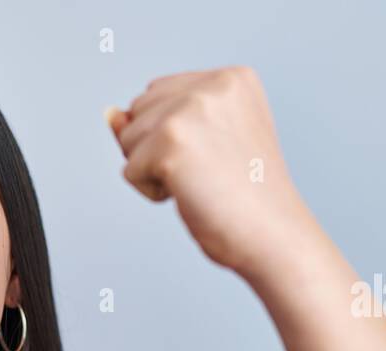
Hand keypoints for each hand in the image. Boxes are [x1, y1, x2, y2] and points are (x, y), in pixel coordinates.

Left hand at [107, 67, 316, 282]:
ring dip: (154, 171)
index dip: (172, 137)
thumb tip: (110, 114)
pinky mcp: (171, 141)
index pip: (159, 94)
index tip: (217, 159)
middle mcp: (214, 84)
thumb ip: (158, 121)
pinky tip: (192, 196)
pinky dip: (152, 192)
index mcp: (232, 78)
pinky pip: (130, 170)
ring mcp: (192, 110)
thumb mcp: (204, 145)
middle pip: (139, 111)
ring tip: (202, 184)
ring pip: (129, 139)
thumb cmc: (244, 199)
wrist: (274, 236)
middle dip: (157, 149)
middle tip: (208, 175)